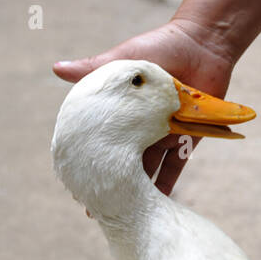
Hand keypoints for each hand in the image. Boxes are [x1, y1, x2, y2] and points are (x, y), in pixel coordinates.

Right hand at [53, 18, 236, 193]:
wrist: (203, 44)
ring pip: (145, 169)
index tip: (74, 180)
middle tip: (94, 209)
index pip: (101, 138)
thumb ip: (94, 69)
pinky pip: (176, 167)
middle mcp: (140, 127)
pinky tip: (156, 205)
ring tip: (122, 214)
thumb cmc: (161, 47)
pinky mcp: (187, 138)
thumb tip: (57, 69)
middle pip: (121, 160)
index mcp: (122, 110)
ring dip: (134, 191)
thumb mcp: (124, 61)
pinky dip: (167, 185)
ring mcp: (163, 134)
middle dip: (109, 183)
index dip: (89, 158)